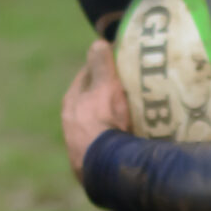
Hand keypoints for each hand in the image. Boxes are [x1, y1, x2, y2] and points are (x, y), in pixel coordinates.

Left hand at [61, 38, 132, 182]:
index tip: (121, 61)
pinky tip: (133, 138)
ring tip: (138, 113)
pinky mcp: (93, 162)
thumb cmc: (103, 122)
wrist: (106, 168)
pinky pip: (109, 141)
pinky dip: (119, 136)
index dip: (103, 66)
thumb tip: (98, 43)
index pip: (87, 75)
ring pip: (101, 122)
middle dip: (110, 93)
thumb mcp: (104, 88)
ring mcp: (81, 144)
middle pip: (94, 99)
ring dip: (116, 116)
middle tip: (133, 87)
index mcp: (72, 101)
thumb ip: (101, 65)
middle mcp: (72, 122)